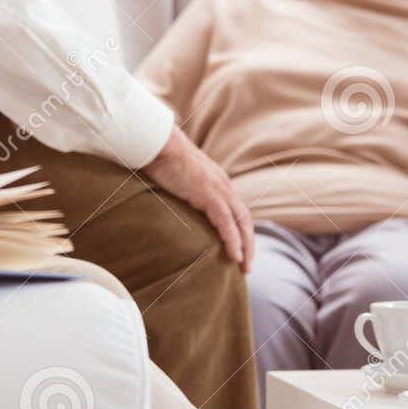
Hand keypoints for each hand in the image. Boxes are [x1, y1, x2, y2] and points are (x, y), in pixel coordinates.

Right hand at [141, 124, 253, 271]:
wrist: (159, 142)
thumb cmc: (161, 156)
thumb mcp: (177, 175)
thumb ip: (182, 187)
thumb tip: (174, 198)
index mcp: (217, 181)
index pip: (235, 209)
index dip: (239, 230)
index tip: (238, 248)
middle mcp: (223, 185)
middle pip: (244, 218)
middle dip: (248, 243)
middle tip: (246, 265)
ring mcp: (218, 189)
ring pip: (241, 223)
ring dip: (245, 246)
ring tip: (244, 266)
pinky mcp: (210, 195)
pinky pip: (227, 223)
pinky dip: (233, 241)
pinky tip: (234, 256)